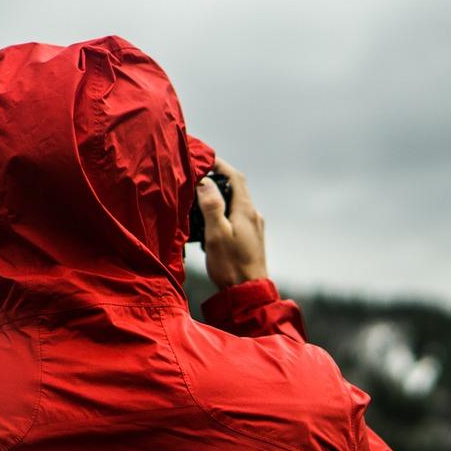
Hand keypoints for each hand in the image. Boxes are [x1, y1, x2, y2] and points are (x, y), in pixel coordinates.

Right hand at [196, 159, 268, 290]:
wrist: (248, 293)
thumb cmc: (231, 265)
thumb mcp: (216, 234)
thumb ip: (212, 206)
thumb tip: (205, 182)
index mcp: (246, 210)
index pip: (235, 177)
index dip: (220, 164)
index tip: (203, 158)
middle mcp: (253, 215)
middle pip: (236, 187)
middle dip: (218, 177)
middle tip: (198, 173)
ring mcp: (253, 227)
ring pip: (236, 201)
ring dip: (220, 194)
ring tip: (200, 194)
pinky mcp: (250, 238)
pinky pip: (235, 214)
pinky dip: (223, 208)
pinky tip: (210, 218)